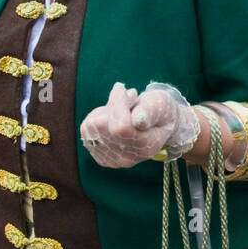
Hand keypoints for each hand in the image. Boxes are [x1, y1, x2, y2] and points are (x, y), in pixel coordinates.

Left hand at [79, 82, 199, 167]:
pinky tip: (113, 118)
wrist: (157, 125)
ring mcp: (112, 159)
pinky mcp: (100, 156)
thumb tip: (137, 119)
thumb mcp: (160, 104)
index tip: (123, 89)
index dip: (118, 103)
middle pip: (102, 126)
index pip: (121, 127)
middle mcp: (127, 158)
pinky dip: (98, 118)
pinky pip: (87, 130)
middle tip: (128, 97)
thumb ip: (150, 110)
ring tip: (123, 109)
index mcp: (145, 147)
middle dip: (112, 104)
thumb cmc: (159, 111)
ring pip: (92, 127)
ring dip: (105, 111)